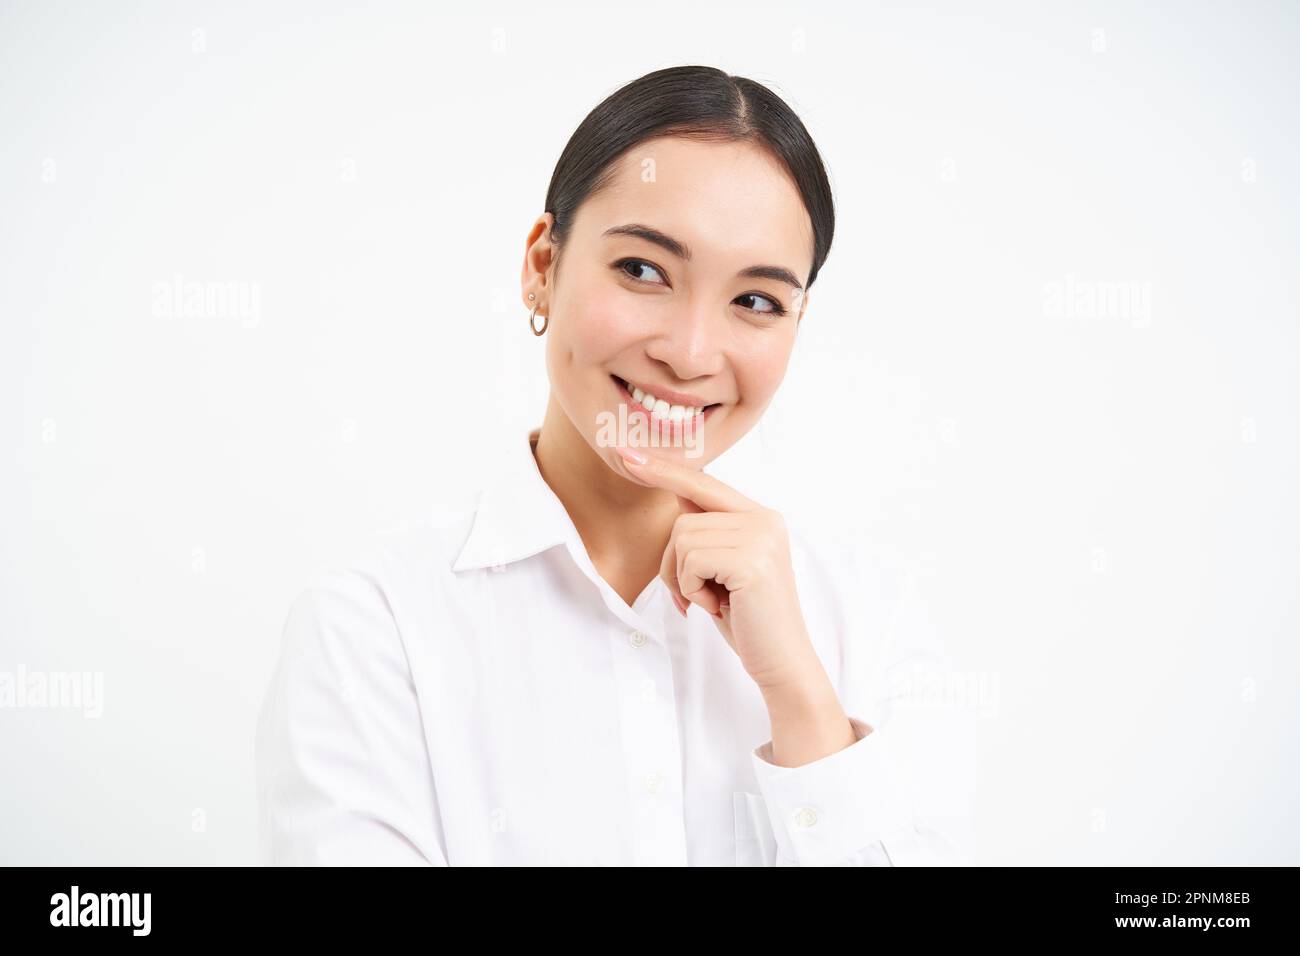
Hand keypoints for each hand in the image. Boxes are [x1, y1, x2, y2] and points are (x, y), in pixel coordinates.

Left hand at [615, 446, 818, 691]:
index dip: (664, 470)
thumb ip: (707, 530)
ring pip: (683, 539)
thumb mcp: (723, 568)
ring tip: (713, 601)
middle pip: (683, 520)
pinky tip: (717, 606)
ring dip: (684, 580)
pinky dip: (692, 589)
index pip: (704, 483)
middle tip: (696, 596)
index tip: (626, 453)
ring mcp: (761, 537)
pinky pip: (690, 561)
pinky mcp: (751, 560)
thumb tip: (678, 493)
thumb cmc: (748, 619)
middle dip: (674, 564)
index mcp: (761, 516)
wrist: (782, 661)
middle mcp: (765, 519)